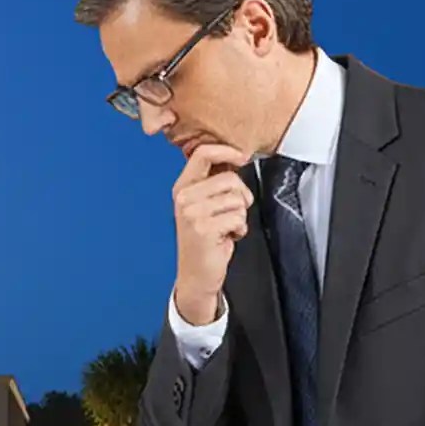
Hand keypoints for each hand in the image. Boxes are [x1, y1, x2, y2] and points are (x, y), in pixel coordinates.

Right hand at [171, 144, 253, 324]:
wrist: (196, 274)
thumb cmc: (205, 240)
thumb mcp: (203, 206)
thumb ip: (214, 182)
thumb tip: (236, 158)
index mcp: (182, 188)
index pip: (202, 154)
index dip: (227, 151)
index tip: (242, 156)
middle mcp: (184, 198)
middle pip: (229, 178)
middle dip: (241, 195)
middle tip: (233, 211)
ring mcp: (192, 213)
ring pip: (236, 199)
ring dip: (240, 215)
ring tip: (227, 227)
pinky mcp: (204, 228)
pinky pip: (238, 217)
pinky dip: (240, 229)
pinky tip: (228, 237)